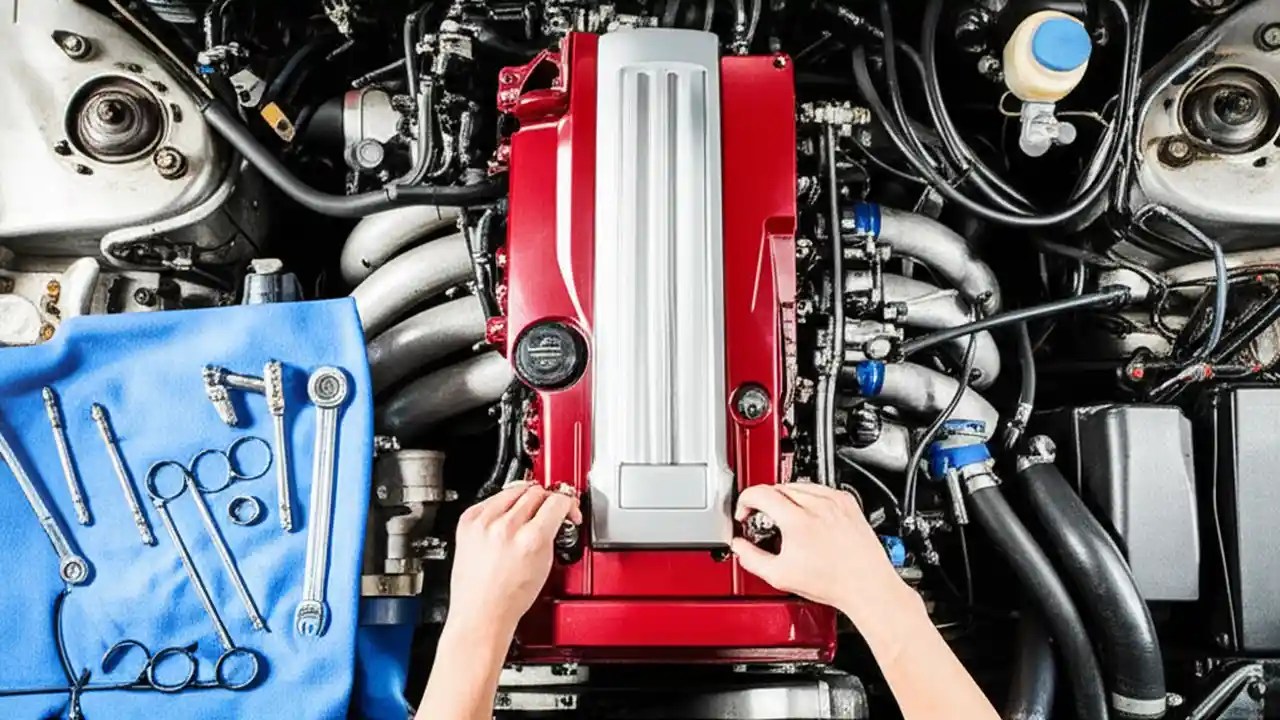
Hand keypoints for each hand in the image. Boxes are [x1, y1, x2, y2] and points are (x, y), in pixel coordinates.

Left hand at [447, 483, 582, 637]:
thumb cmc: (510, 598)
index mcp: (531, 539)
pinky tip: (506, 516)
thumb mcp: (545, 565)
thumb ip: (551, 534)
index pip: (557, 501)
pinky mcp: (468, 521)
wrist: (481, 612)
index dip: (568, 504)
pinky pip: (491, 499)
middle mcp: (506, 527)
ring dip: (526, 498)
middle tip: (549, 512)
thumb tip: (555, 515)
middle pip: (536, 492)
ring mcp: (484, 522)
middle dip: (548, 500)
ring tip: (528, 513)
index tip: (568, 509)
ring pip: (514, 490)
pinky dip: (502, 504)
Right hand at [731, 484, 913, 625]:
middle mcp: (818, 505)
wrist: (867, 585)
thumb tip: (740, 547)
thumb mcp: (780, 576)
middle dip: (765, 502)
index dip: (745, 500)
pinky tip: (809, 516)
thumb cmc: (833, 582)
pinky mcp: (847, 502)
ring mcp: (835, 501)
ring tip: (787, 519)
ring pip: (799, 486)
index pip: (760, 493)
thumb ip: (751, 558)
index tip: (745, 512)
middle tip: (764, 520)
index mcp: (798, 520)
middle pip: (778, 488)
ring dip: (786, 498)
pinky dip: (809, 498)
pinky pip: (820, 489)